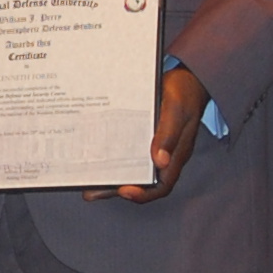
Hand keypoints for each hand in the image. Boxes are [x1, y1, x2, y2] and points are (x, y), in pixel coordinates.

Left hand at [86, 65, 211, 203]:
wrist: (186, 79)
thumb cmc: (184, 93)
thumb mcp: (177, 110)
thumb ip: (169, 134)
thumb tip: (160, 161)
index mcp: (176, 155)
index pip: (161, 186)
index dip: (143, 193)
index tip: (124, 191)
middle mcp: (163, 157)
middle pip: (140, 182)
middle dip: (115, 189)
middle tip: (91, 193)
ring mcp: (152, 148)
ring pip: (130, 169)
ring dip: (110, 177)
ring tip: (86, 183)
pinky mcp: (142, 138)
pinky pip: (126, 152)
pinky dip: (111, 157)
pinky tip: (94, 156)